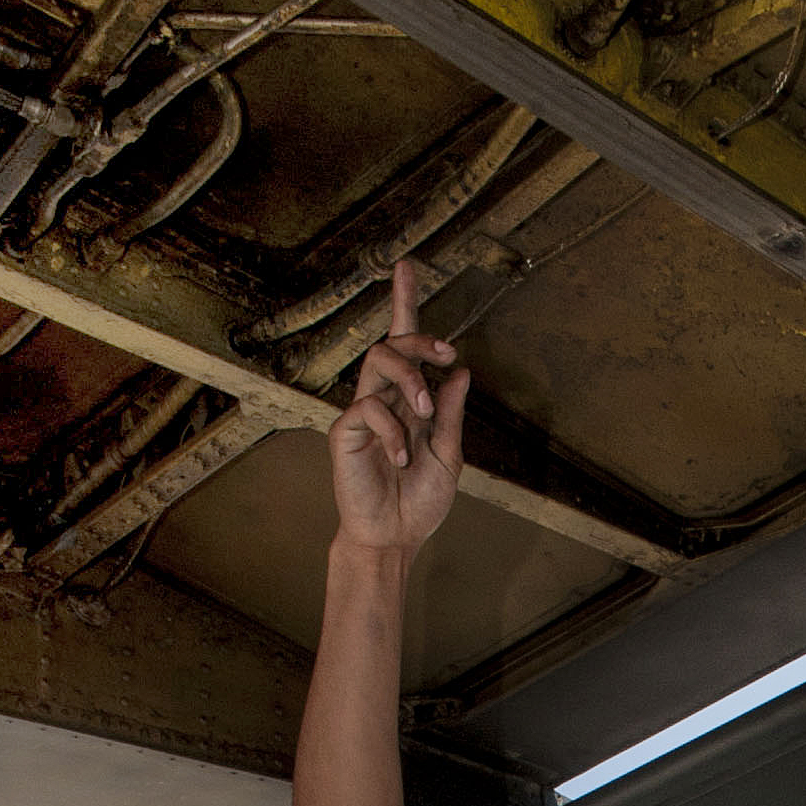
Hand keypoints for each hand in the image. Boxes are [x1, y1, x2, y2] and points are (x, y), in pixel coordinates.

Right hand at [328, 257, 466, 556]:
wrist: (394, 538)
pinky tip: (400, 460)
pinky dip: (392, 432)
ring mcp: (363, 413)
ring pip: (376, 362)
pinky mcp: (345, 432)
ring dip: (409, 378)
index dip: (405, 303)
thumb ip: (451, 415)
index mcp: (410, 400)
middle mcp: (385, 398)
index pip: (405, 344)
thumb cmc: (419, 501)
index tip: (408, 267)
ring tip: (424, 413)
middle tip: (445, 354)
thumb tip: (460, 372)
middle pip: (392, 343)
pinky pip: (367, 409)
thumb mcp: (448, 456)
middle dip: (419, 339)